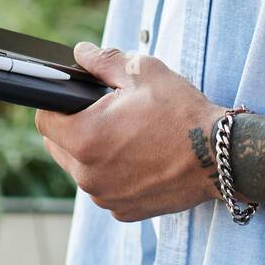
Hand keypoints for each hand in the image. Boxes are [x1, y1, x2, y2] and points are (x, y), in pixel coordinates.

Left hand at [34, 43, 227, 221]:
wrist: (219, 157)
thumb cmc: (182, 112)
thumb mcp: (144, 72)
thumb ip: (104, 61)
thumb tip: (81, 53)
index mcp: (87, 138)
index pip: (45, 120)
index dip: (56, 103)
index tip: (74, 98)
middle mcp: (88, 175)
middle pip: (58, 146)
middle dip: (74, 127)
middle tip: (108, 112)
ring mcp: (105, 197)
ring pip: (81, 169)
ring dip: (93, 152)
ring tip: (128, 135)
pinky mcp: (122, 211)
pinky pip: (104, 188)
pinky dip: (114, 174)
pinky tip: (140, 158)